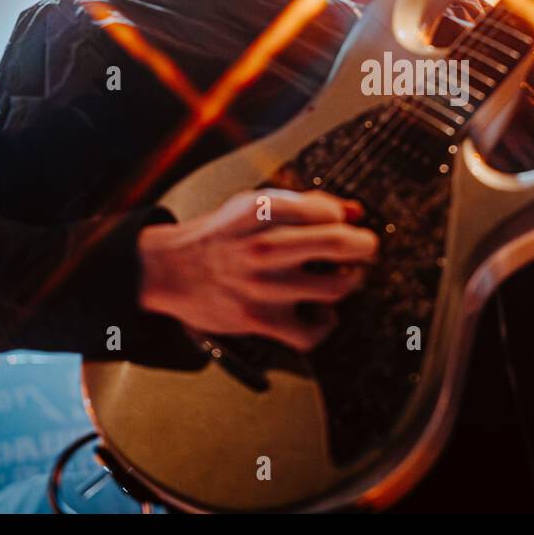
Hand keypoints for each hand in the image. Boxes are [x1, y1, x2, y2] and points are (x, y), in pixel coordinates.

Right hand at [137, 189, 377, 350]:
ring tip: (340, 278)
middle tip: (364, 248)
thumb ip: (305, 204)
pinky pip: (313, 330)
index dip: (344, 218)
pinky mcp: (259, 319)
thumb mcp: (254, 205)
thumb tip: (354, 210)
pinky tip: (319, 312)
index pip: (328, 211)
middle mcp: (263, 246)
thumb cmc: (219, 236)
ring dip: (349, 282)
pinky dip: (325, 323)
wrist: (168, 270)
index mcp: (261, 210)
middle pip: (340, 243)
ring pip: (336, 287)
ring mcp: (262, 286)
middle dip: (365, 246)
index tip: (342, 224)